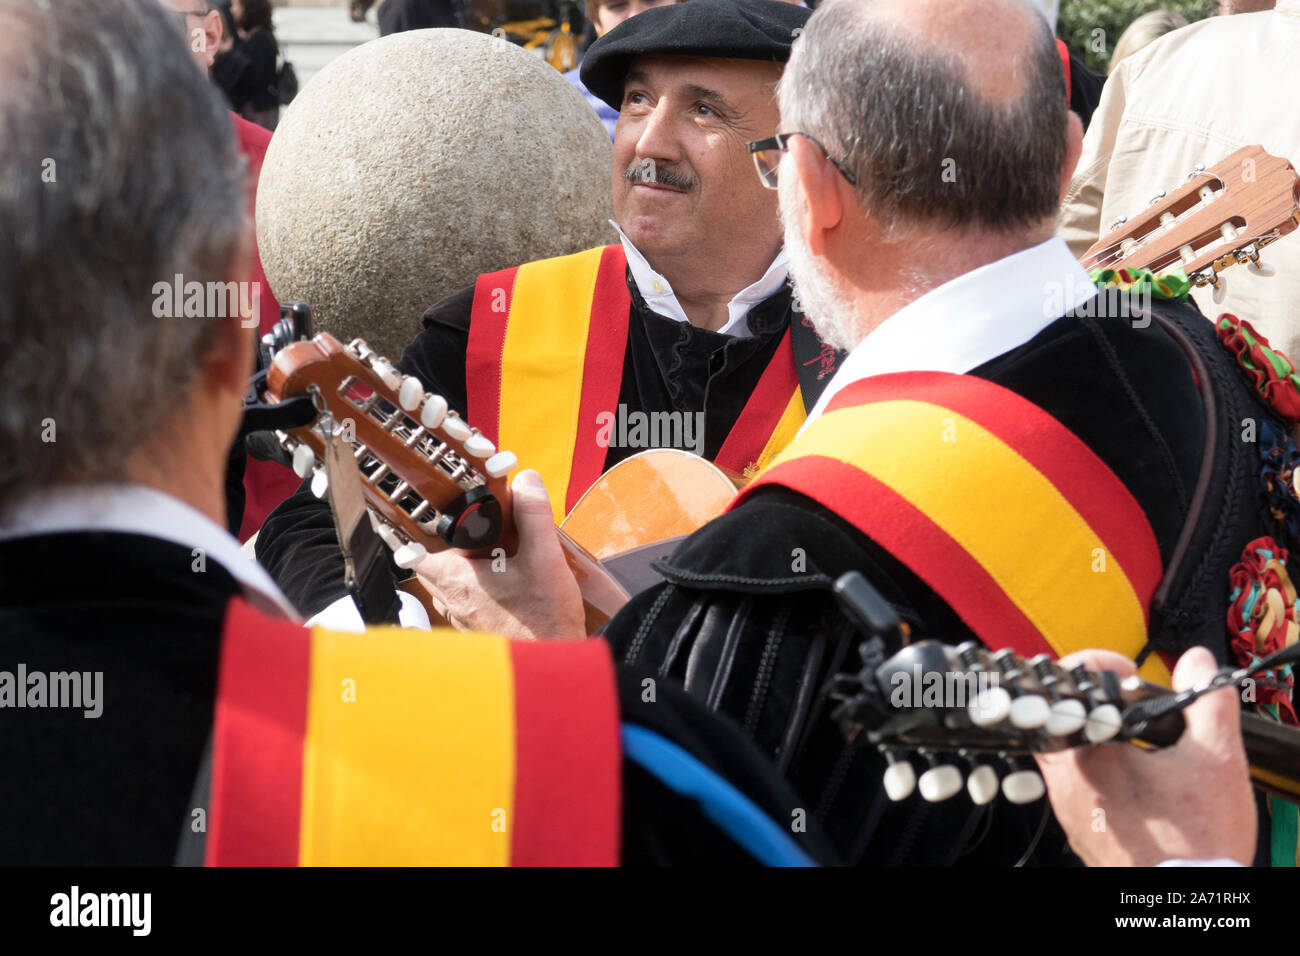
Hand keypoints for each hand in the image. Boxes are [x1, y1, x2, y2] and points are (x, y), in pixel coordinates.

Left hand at [412, 469, 586, 639]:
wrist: (554, 666)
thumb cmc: (544, 622)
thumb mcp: (545, 559)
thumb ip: (533, 515)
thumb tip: (526, 481)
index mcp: (457, 581)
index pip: (413, 551)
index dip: (411, 530)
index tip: (412, 515)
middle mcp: (453, 602)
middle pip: (434, 564)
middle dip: (449, 544)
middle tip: (472, 527)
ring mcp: (464, 620)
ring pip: (450, 584)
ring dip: (464, 567)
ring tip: (492, 552)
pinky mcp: (479, 632)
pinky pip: (466, 602)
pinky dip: (477, 588)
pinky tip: (504, 581)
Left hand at [1035, 646, 1255, 865]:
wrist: (1186, 900)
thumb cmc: (1197, 840)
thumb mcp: (1215, 761)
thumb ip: (1205, 703)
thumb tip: (1195, 662)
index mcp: (1087, 753)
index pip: (1068, 685)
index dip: (1098, 665)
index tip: (1128, 674)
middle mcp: (1064, 777)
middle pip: (1060, 715)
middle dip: (1094, 701)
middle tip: (1129, 703)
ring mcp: (1066, 804)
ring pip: (1064, 749)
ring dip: (1093, 735)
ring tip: (1133, 736)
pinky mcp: (1075, 825)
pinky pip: (1073, 782)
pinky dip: (1094, 769)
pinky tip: (1129, 774)